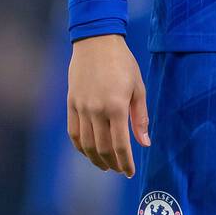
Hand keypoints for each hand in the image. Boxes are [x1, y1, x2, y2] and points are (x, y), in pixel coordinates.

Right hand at [67, 34, 148, 175]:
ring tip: (105, 165)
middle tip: (119, 170)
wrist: (96, 42)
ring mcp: (81, 107)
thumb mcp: (138, 88)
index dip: (125, 162)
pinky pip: (73, 132)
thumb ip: (140, 118)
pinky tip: (88, 152)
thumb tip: (145, 143)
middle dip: (112, 164)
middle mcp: (96, 110)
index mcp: (116, 106)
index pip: (120, 145)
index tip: (130, 172)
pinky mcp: (71, 103)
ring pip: (86, 144)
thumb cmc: (122, 63)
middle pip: (102, 148)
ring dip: (96, 159)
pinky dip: (80, 147)